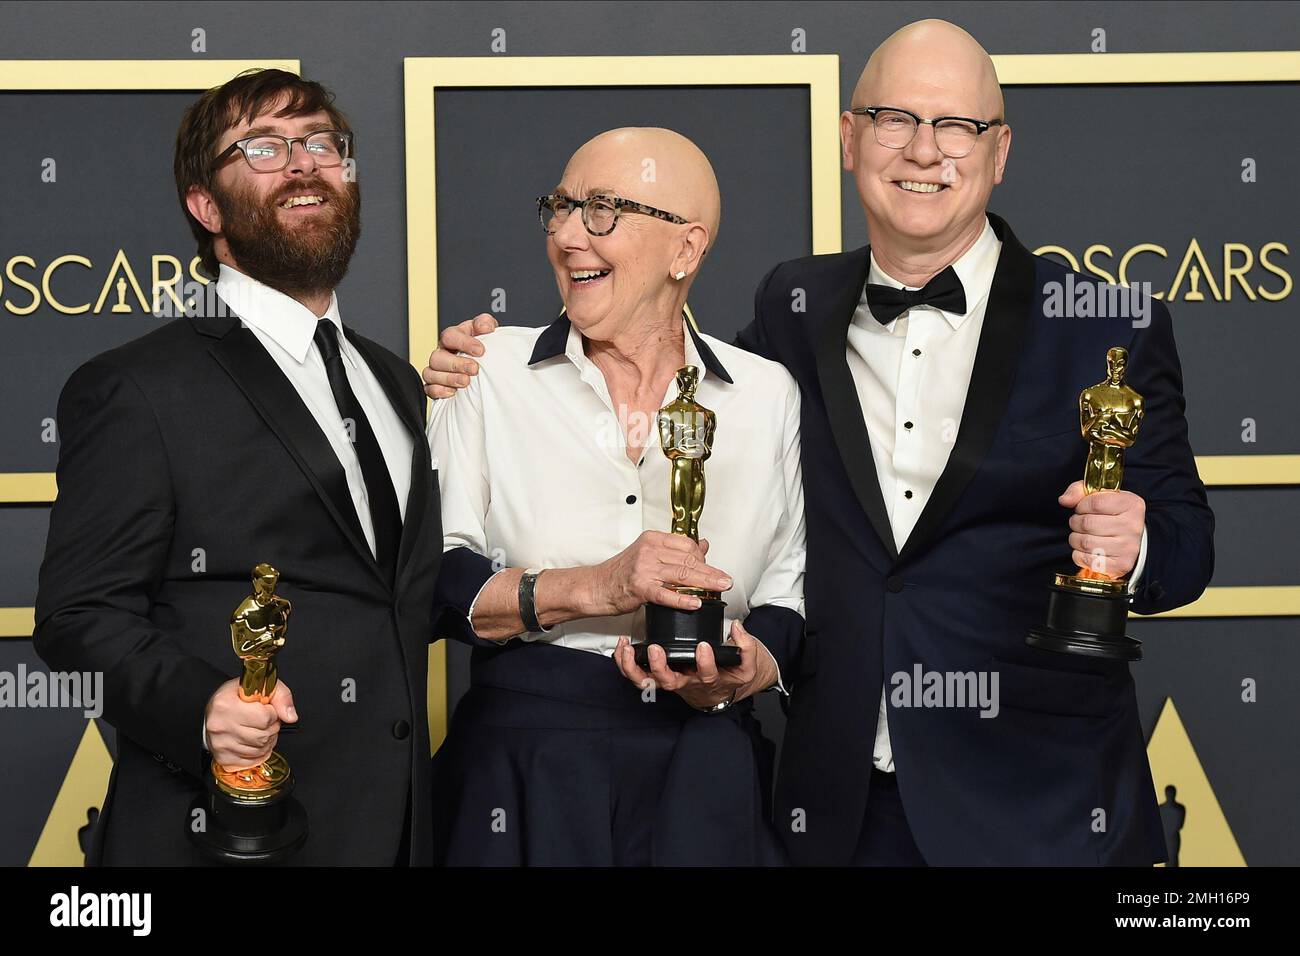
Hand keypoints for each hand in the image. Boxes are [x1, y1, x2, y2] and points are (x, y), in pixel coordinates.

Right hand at [203, 678, 297, 769]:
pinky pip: (251, 762)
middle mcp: (219, 725)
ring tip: (260, 730)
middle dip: (271, 728)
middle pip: (263, 736)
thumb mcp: (263, 685)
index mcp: (226, 704)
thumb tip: (290, 717)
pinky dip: (259, 754)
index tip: (266, 709)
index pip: (264, 717)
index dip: (272, 713)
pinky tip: (255, 743)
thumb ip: (282, 696)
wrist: (218, 709)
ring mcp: (220, 743)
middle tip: (265, 721)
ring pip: (259, 750)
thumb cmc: (239, 697)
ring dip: (267, 741)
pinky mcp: (222, 757)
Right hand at [421, 313, 498, 397]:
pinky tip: (453, 391)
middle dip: (456, 364)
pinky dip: (439, 391)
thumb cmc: (482, 346)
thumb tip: (484, 326)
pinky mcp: (436, 385)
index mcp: (453, 337)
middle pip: (437, 357)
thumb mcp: (487, 330)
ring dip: (449, 378)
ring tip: (466, 382)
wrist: (486, 362)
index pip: (450, 336)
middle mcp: (442, 352)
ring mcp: (437, 369)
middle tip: (474, 369)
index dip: (464, 343)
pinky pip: (429, 389)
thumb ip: (485, 323)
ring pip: (430, 373)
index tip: (480, 350)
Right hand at [588, 532, 731, 615]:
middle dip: (710, 572)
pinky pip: (666, 594)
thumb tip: (703, 543)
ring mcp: (644, 568)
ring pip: (681, 575)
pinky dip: (682, 600)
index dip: (703, 557)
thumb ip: (676, 550)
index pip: (686, 545)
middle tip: (726, 581)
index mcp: (653, 539)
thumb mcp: (649, 553)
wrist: (597, 586)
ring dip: (704, 584)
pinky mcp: (639, 587)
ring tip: (720, 588)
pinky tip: (696, 603)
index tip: (712, 568)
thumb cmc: (623, 572)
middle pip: (687, 560)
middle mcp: (649, 550)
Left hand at [613, 621, 776, 708]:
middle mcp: (685, 682)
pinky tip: (623, 648)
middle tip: (656, 648)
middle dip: (660, 666)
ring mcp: (668, 680)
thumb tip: (737, 627)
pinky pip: (636, 675)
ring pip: (646, 682)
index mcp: (708, 679)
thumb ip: (746, 647)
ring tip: (630, 649)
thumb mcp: (745, 665)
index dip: (705, 661)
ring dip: (634, 668)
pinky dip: (625, 663)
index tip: (703, 646)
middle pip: (669, 681)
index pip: (707, 673)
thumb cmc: (727, 675)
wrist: (716, 691)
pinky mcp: (655, 677)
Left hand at [1058, 481, 1144, 577]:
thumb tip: (1064, 500)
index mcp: (1131, 504)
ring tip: (1083, 535)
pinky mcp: (1121, 565)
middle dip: (1076, 522)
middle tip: (1080, 523)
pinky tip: (1087, 550)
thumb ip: (1080, 491)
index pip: (1095, 502)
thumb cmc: (1112, 515)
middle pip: (1087, 523)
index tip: (1083, 509)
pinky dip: (1079, 554)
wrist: (1132, 540)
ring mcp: (1128, 547)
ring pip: (1084, 542)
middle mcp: (1133, 526)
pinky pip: (1086, 559)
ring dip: (1076, 539)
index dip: (1081, 506)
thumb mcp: (1100, 496)